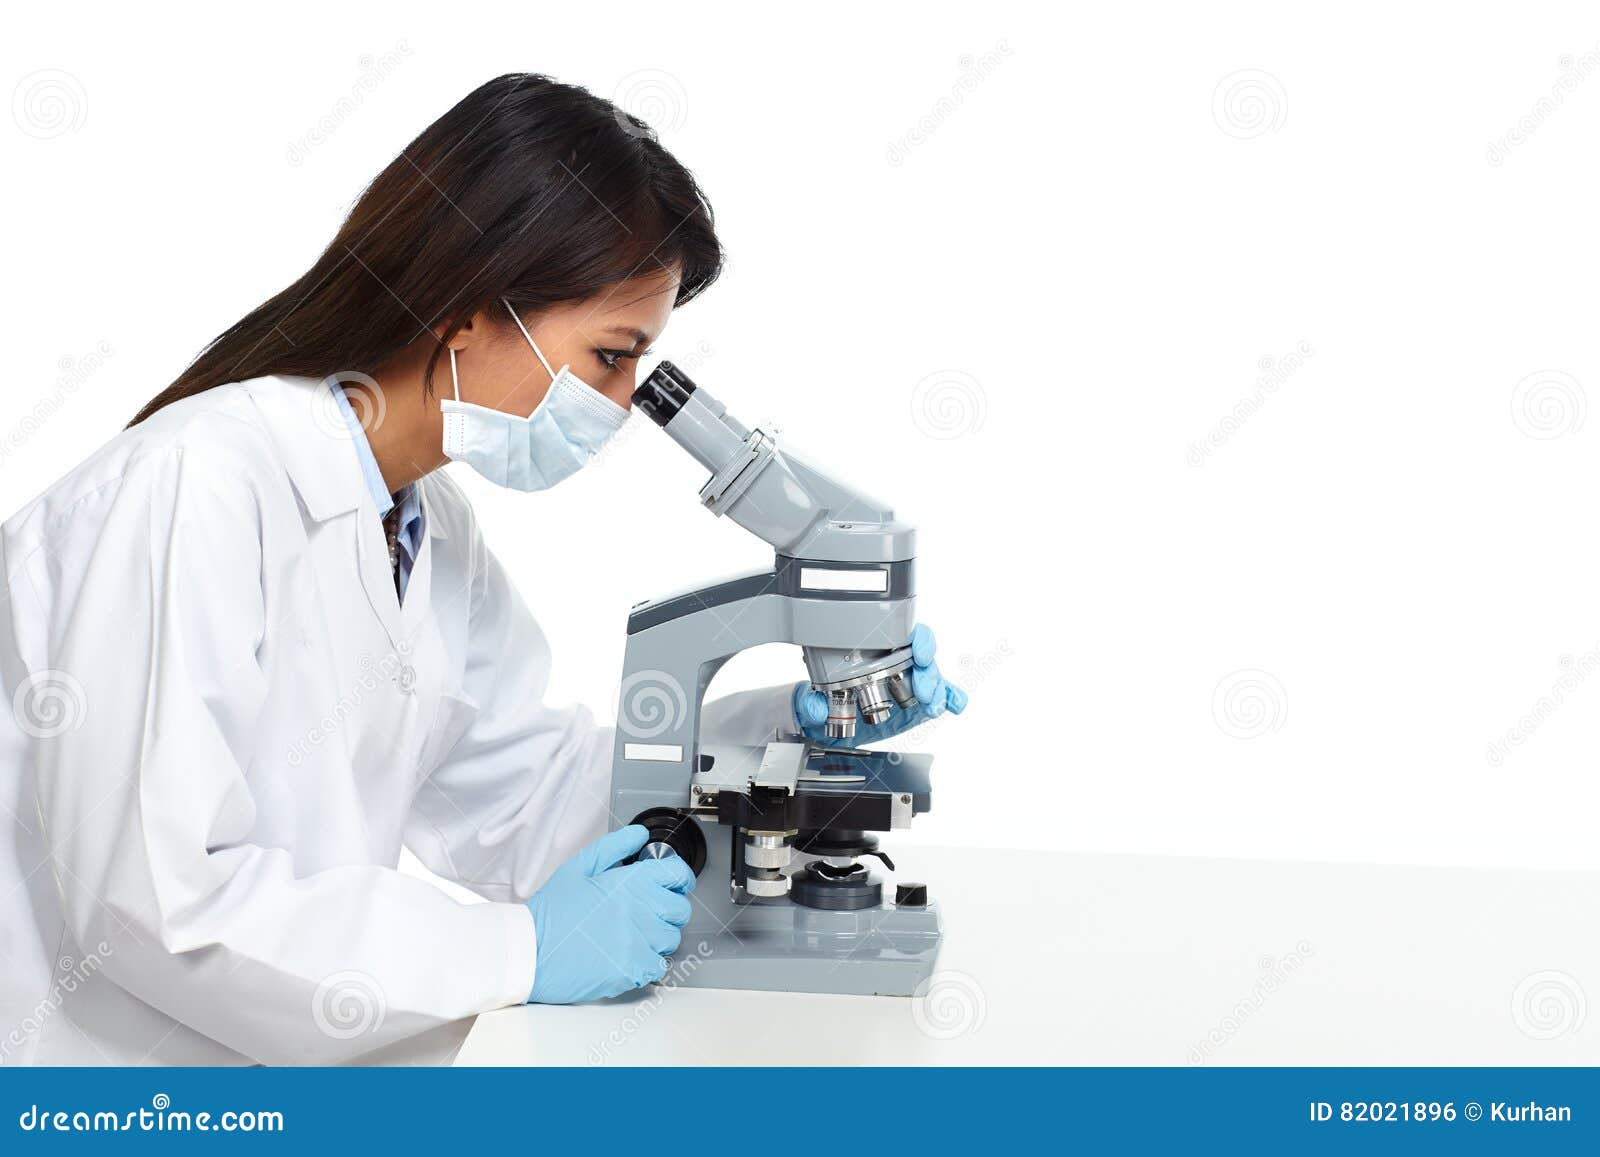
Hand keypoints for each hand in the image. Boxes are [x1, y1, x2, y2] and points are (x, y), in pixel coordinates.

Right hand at [524, 825, 694, 1003]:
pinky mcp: (634, 970)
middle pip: (680, 909)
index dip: (678, 878)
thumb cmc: (551, 912)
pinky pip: (657, 966)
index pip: (679, 874)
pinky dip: (646, 963)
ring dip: (657, 938)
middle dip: (667, 910)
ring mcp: (640, 942)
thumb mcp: (579, 868)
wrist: (530, 952)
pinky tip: (625, 957)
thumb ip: (614, 847)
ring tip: (630, 937)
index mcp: (632, 881)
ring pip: (671, 939)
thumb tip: (639, 835)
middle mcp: (642, 910)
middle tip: (644, 914)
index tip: (671, 885)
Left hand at [792, 623, 968, 746]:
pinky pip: (939, 696)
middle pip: (922, 656)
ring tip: (934, 705)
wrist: (828, 725)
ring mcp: (908, 681)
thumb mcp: (810, 700)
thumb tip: (816, 708)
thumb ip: (810, 702)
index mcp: (872, 649)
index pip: (901, 632)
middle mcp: (894, 661)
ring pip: (932, 677)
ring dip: (938, 689)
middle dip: (928, 672)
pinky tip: (955, 704)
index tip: (917, 651)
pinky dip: (950, 698)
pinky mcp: (917, 703)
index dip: (915, 638)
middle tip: (924, 692)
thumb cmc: (824, 699)